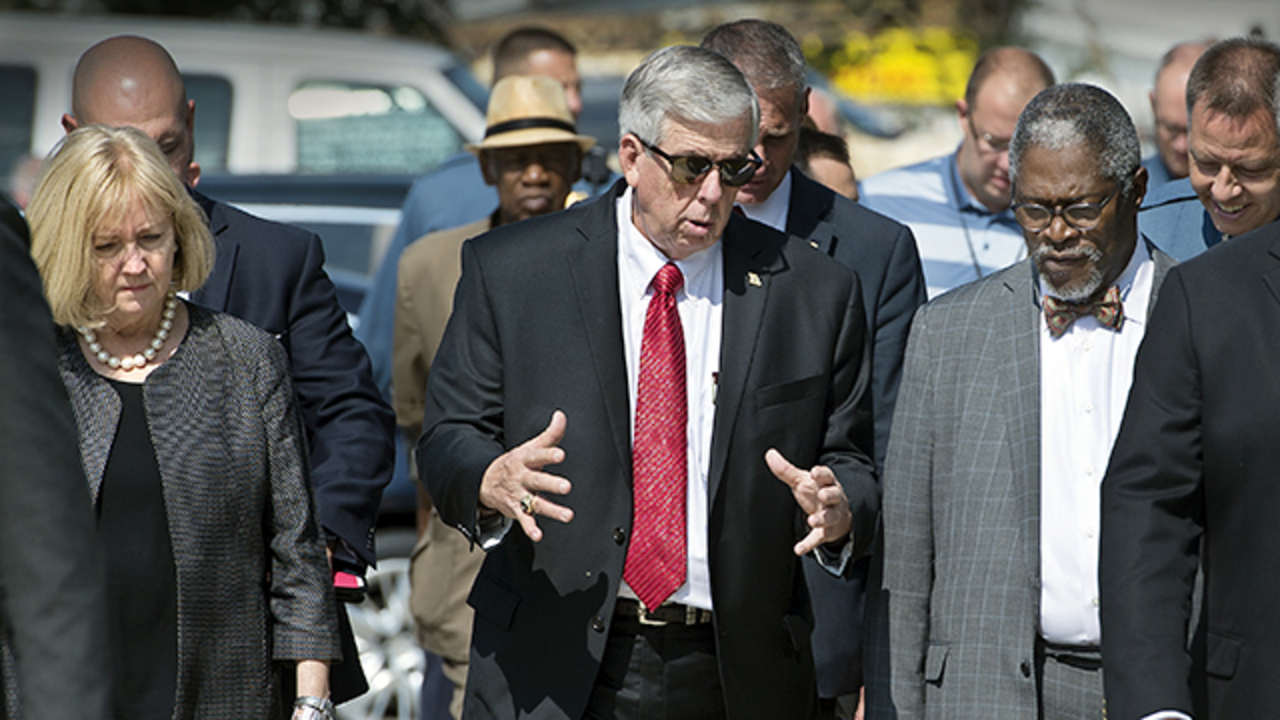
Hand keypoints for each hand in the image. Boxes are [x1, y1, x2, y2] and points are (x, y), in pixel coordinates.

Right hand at [479, 410, 573, 540]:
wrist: (485, 480)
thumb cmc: (516, 463)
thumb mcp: (530, 447)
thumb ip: (550, 434)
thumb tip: (561, 415)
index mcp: (525, 459)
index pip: (538, 455)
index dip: (549, 454)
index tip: (561, 454)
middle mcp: (522, 477)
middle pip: (537, 480)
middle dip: (551, 483)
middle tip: (567, 486)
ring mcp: (518, 494)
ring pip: (535, 503)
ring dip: (551, 510)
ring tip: (567, 515)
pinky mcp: (516, 510)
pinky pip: (523, 520)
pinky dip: (530, 528)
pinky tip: (538, 535)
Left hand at [766, 448, 851, 554]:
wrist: (836, 515)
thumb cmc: (816, 493)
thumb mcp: (802, 481)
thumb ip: (786, 470)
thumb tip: (769, 453)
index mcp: (826, 483)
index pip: (827, 476)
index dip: (822, 474)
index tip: (815, 472)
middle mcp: (833, 499)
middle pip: (835, 495)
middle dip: (829, 495)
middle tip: (823, 495)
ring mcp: (832, 516)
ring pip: (830, 517)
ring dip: (822, 519)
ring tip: (812, 520)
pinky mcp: (827, 532)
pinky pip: (818, 538)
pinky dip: (809, 544)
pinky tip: (798, 549)